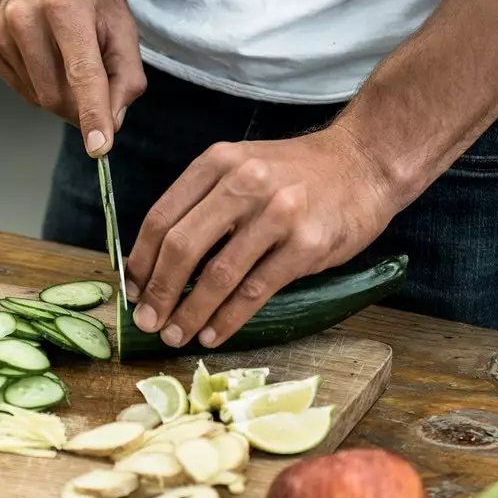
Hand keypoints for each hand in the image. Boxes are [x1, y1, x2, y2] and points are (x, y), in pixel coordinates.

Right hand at [0, 0, 146, 155]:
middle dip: (82, 105)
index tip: (99, 148)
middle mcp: (26, 17)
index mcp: (67, 7)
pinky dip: (42, 84)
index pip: (83, 74)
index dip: (92, 115)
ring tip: (69, 55)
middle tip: (97, 82)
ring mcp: (1, 31)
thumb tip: (112, 123)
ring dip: (63, 94)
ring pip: (40, 99)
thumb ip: (127, 76)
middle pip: (58, 97)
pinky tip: (47, 54)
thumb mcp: (122, 22)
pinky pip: (24, 90)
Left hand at [124, 125, 399, 346]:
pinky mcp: (306, 245)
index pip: (162, 217)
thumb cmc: (297, 173)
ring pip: (218, 275)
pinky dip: (228, 318)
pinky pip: (255, 290)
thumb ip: (204, 204)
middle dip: (159, 292)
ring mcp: (277, 214)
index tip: (133, 290)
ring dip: (190, 313)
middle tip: (147, 322)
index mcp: (217, 163)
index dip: (141, 261)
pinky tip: (213, 333)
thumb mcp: (242, 167)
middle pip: (182, 247)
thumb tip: (158, 263)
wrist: (365, 163)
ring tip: (176, 335)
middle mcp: (243, 183)